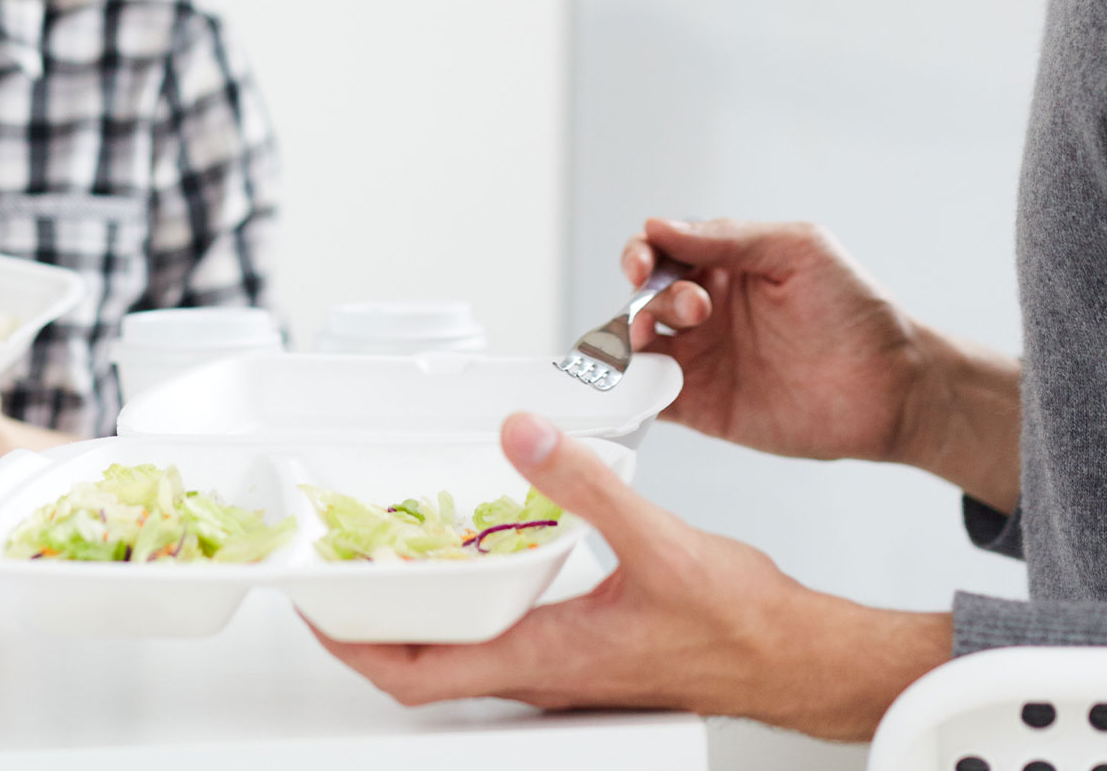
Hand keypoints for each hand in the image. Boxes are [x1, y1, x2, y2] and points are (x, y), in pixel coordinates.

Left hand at [313, 413, 950, 737]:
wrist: (796, 658)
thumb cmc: (740, 624)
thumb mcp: (656, 540)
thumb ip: (583, 482)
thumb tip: (520, 431)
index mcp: (544, 657)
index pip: (416, 671)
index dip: (351, 645)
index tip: (311, 608)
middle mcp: (543, 675)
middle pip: (426, 667)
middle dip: (370, 627)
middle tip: (335, 573)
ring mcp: (564, 670)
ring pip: (465, 653)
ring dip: (421, 613)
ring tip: (392, 556)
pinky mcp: (588, 654)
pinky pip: (505, 635)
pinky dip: (475, 600)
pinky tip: (485, 554)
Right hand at [621, 218, 1019, 509]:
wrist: (893, 388)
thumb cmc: (854, 309)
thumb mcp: (796, 249)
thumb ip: (727, 238)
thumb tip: (658, 226)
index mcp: (723, 264)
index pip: (661, 249)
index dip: (642, 253)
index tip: (643, 264)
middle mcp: (706, 310)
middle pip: (644, 296)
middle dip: (651, 297)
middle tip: (693, 310)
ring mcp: (703, 359)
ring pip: (638, 345)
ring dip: (628, 340)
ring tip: (650, 343)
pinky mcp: (705, 407)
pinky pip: (652, 397)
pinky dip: (631, 390)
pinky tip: (635, 384)